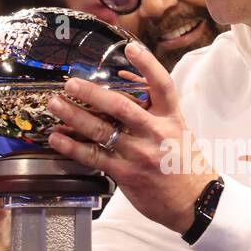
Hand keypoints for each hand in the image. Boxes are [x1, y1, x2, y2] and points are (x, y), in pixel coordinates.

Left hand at [44, 41, 215, 234]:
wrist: (196, 202)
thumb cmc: (184, 164)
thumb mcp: (177, 131)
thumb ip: (153, 106)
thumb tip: (125, 78)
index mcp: (172, 119)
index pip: (162, 86)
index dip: (147, 64)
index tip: (131, 47)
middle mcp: (156, 134)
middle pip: (121, 106)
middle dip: (92, 93)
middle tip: (70, 83)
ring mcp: (140, 155)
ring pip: (102, 131)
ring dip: (74, 116)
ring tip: (55, 105)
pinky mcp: (127, 175)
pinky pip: (94, 157)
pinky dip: (73, 146)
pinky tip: (57, 138)